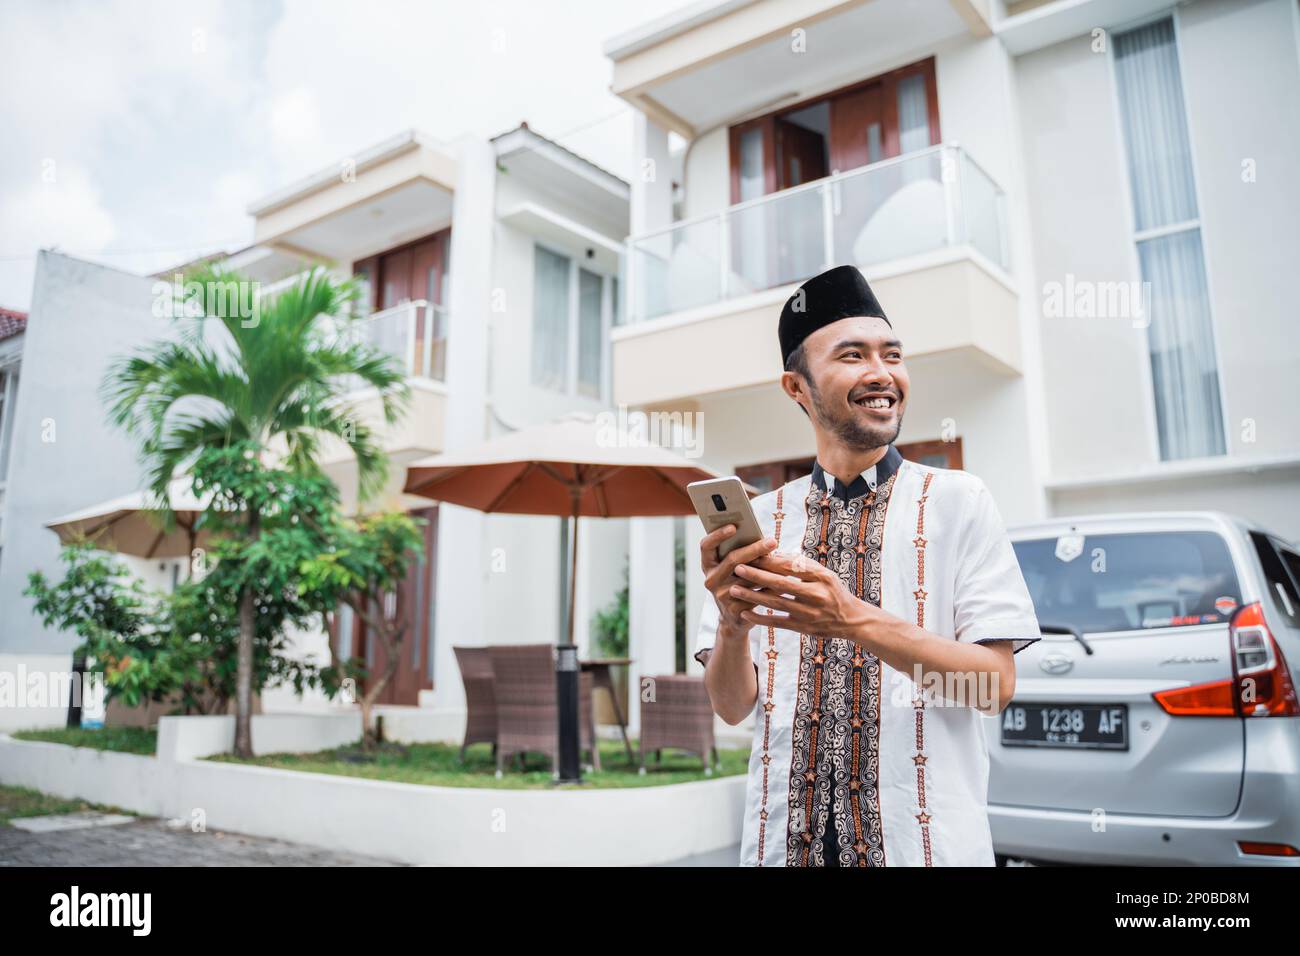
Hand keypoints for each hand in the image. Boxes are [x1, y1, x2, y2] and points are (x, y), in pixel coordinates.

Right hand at [701, 525, 777, 639]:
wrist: (734, 618)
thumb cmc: (738, 583)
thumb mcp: (734, 568)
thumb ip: (742, 554)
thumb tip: (764, 539)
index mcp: (708, 564)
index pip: (706, 546)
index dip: (717, 535)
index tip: (734, 526)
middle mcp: (710, 579)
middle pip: (732, 559)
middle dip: (754, 549)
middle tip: (772, 541)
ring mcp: (721, 595)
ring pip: (748, 577)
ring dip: (768, 568)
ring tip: (786, 560)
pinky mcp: (734, 609)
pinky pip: (757, 594)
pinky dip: (772, 587)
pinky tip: (786, 581)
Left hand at [729, 551, 893, 642]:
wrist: (851, 620)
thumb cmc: (833, 591)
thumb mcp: (824, 574)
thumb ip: (801, 565)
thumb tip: (773, 554)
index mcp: (821, 577)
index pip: (792, 566)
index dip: (770, 560)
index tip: (751, 553)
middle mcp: (816, 595)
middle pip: (781, 584)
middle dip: (757, 575)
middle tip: (737, 567)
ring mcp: (810, 613)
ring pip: (776, 603)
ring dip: (753, 596)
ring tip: (734, 589)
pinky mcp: (804, 628)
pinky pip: (778, 623)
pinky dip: (761, 618)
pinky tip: (745, 613)